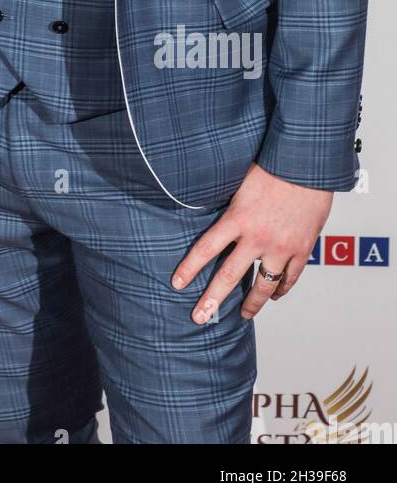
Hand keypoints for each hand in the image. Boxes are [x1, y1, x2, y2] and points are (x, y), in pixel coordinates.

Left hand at [170, 162, 331, 323]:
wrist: (306, 165)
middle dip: (212, 299)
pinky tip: (275, 296)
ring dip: (252, 303)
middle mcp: (257, 236)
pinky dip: (281, 290)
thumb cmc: (271, 167)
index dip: (189, 268)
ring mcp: (281, 246)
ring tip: (243, 315)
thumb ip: (229, 206)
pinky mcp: (301, 249)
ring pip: (264, 285)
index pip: (206, 248)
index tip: (177, 283)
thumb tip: (211, 214)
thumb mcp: (239, 183)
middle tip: (200, 317)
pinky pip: (290, 278)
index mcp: (237, 218)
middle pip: (229, 275)